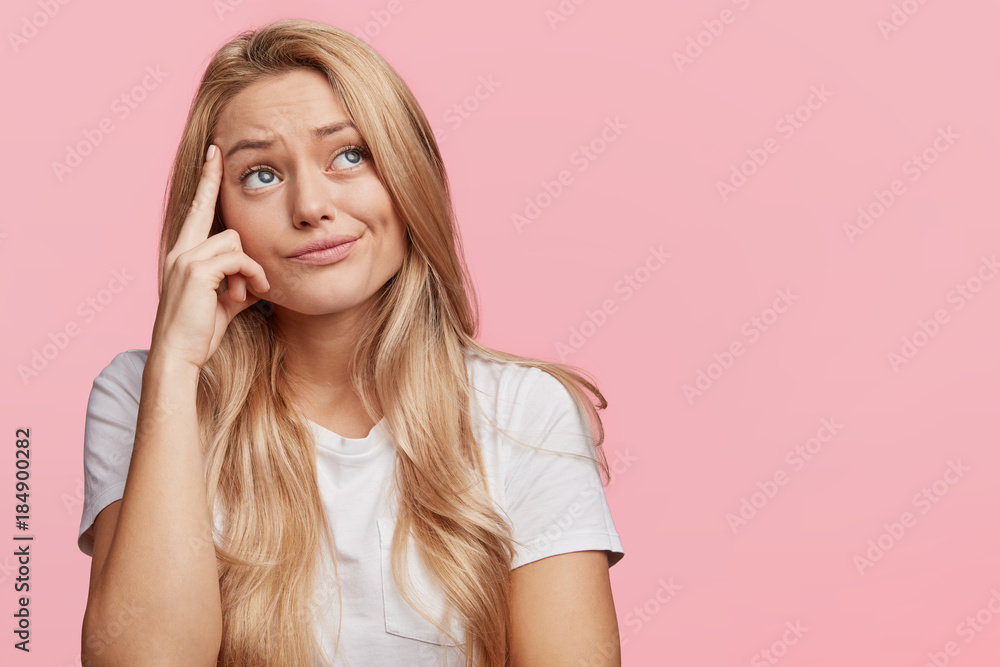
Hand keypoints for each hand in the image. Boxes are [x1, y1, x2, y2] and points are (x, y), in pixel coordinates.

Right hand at [148, 144, 269, 370]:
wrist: (178, 356)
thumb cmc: (200, 333)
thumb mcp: (224, 302)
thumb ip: (238, 282)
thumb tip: (257, 278)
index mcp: (182, 254)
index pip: (196, 210)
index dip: (206, 182)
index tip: (214, 153)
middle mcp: (180, 250)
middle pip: (213, 214)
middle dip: (223, 202)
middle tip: (224, 174)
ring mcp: (185, 258)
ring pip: (236, 241)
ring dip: (250, 269)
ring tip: (247, 294)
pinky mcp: (197, 270)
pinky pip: (240, 259)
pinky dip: (253, 276)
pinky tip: (252, 294)